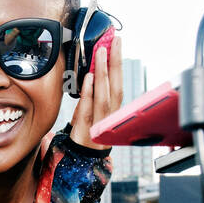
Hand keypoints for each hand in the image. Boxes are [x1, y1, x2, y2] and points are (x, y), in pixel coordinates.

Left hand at [69, 32, 122, 149]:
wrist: (84, 161)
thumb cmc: (89, 133)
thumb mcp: (94, 112)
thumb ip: (94, 94)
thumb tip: (92, 70)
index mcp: (115, 109)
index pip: (118, 82)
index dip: (118, 63)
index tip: (117, 43)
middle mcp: (111, 115)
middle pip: (116, 85)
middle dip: (116, 62)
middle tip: (113, 41)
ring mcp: (100, 123)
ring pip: (104, 95)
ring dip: (103, 72)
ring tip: (100, 53)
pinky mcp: (86, 130)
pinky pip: (88, 108)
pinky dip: (89, 92)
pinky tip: (89, 77)